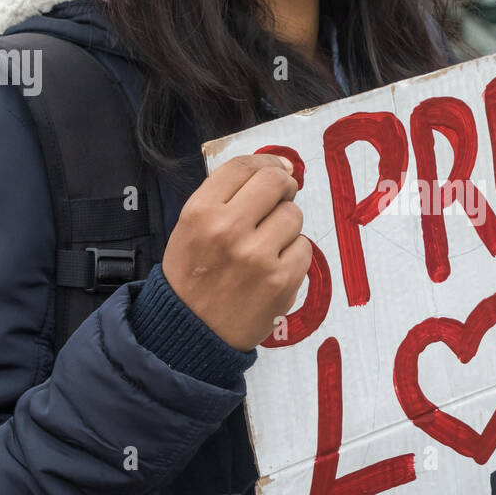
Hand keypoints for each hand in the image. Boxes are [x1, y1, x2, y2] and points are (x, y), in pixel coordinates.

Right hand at [161, 152, 312, 351]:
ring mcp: (258, 257)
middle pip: (276, 182)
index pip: (244, 166)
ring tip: (267, 244)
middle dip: (283, 187)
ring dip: (286, 225)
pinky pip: (304, 248)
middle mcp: (229, 230)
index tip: (275, 170)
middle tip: (279, 200)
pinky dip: (293, 255)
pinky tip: (273, 267)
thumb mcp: (191, 227)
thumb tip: (280, 169)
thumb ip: (227, 196)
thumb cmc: (192, 276)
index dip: (266, 162)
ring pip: (294, 215)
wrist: (192, 332)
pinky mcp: (282, 281)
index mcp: (201, 212)